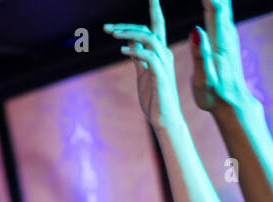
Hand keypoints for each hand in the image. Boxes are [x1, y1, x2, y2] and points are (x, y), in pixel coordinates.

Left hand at [105, 1, 182, 128]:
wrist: (164, 119)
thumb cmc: (154, 98)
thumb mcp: (143, 74)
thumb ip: (138, 58)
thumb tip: (129, 44)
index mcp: (161, 53)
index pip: (157, 26)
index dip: (154, 9)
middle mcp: (165, 55)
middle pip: (150, 29)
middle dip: (128, 25)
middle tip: (107, 27)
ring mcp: (164, 64)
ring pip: (150, 38)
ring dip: (130, 33)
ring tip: (112, 34)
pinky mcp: (161, 76)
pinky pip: (148, 56)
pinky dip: (134, 50)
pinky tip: (121, 50)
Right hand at [190, 0, 255, 114]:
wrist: (233, 104)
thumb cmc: (216, 96)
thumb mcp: (205, 78)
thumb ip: (200, 53)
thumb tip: (196, 30)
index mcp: (220, 39)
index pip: (213, 5)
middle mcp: (226, 31)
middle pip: (219, 0)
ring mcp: (227, 32)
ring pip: (220, 3)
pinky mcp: (225, 36)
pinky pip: (218, 9)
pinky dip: (212, 0)